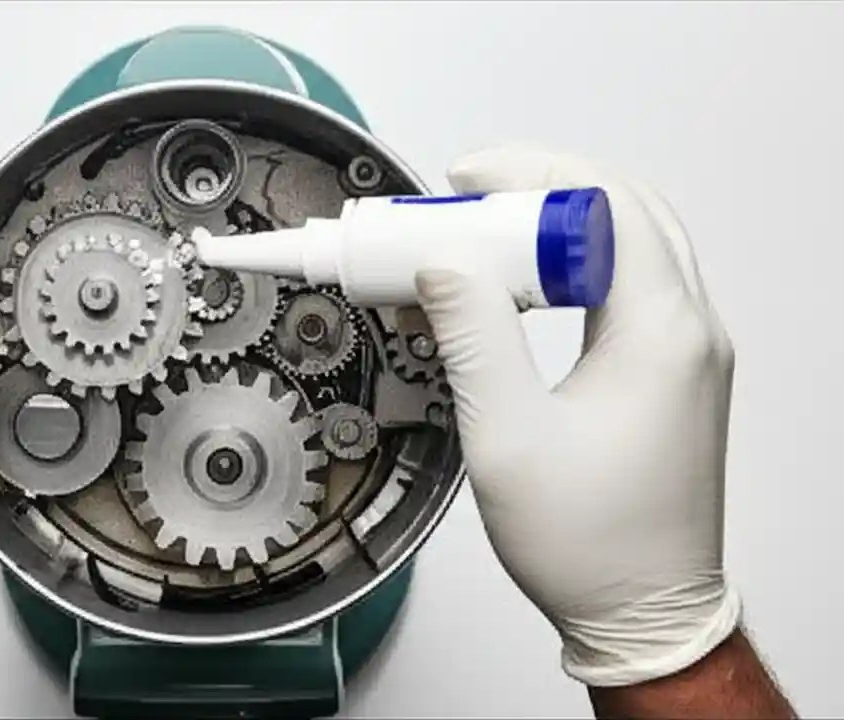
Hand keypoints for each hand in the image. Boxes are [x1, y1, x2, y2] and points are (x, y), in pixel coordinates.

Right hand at [415, 145, 740, 685]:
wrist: (645, 614)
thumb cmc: (588, 544)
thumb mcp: (505, 436)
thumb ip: (472, 336)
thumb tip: (444, 263)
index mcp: (661, 336)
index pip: (606, 206)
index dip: (530, 175)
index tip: (465, 181)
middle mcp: (690, 333)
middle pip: (627, 210)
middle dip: (543, 188)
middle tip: (470, 200)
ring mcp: (689, 353)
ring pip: (634, 244)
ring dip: (561, 226)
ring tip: (488, 238)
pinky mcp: (675, 375)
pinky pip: (633, 287)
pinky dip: (578, 266)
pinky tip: (526, 288)